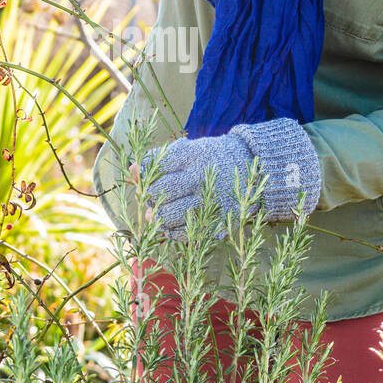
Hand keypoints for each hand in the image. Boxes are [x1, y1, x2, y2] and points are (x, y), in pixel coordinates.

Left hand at [139, 131, 259, 240]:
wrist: (251, 170)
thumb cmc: (210, 158)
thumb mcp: (189, 150)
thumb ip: (160, 159)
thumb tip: (131, 170)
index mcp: (194, 154)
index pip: (157, 165)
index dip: (144, 173)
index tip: (142, 175)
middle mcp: (202, 177)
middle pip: (162, 191)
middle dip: (150, 195)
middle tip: (150, 196)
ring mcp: (210, 201)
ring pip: (171, 214)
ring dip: (158, 216)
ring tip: (157, 212)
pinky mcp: (217, 221)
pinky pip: (186, 232)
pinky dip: (172, 232)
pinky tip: (171, 225)